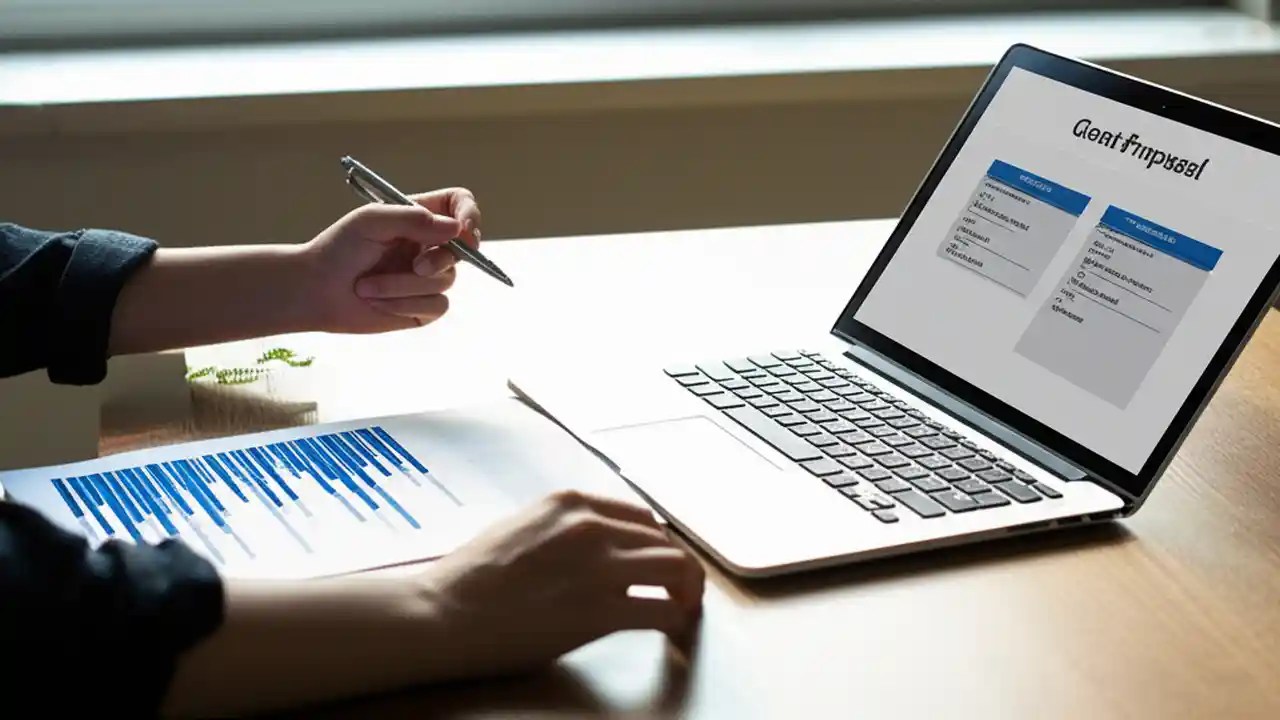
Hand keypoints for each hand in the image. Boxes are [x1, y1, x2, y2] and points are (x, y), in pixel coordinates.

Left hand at [300, 188, 481, 332]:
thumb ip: (414, 219)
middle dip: (440, 259)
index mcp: (419, 218)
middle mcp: (429, 246)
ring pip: (446, 281)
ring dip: (404, 285)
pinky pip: (437, 305)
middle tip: (417, 266)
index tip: (464, 230)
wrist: (315, 290)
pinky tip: (377, 302)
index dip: (470, 214)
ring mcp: (429, 279)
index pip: (459, 205)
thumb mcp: (371, 221)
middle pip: (463, 249)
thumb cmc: (338, 249)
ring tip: (367, 287)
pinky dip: (406, 304)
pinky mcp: (423, 308)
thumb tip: (457, 228)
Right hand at [413, 490, 704, 678]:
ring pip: (677, 566)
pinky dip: (676, 620)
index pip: (638, 514)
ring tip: (683, 608)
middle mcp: (591, 525)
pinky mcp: (601, 609)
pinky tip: (671, 631)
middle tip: (677, 590)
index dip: (654, 542)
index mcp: (570, 502)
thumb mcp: (520, 527)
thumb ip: (561, 528)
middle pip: (663, 539)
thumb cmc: (469, 580)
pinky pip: (663, 610)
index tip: (656, 562)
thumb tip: (590, 544)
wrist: (442, 614)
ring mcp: (599, 565)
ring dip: (686, 589)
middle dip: (675, 566)